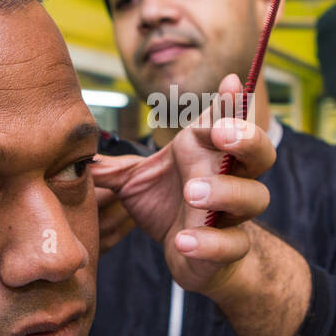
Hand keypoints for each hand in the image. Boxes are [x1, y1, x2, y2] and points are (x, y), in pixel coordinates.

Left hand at [91, 74, 275, 295]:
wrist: (188, 254)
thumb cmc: (165, 205)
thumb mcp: (135, 180)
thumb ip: (109, 166)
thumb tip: (74, 153)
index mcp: (208, 152)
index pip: (230, 120)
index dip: (233, 101)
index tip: (228, 81)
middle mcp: (230, 177)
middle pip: (260, 152)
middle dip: (246, 138)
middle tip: (222, 134)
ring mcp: (233, 214)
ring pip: (254, 197)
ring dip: (226, 192)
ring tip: (192, 193)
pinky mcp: (230, 249)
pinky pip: (233, 244)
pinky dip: (209, 243)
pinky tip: (183, 241)